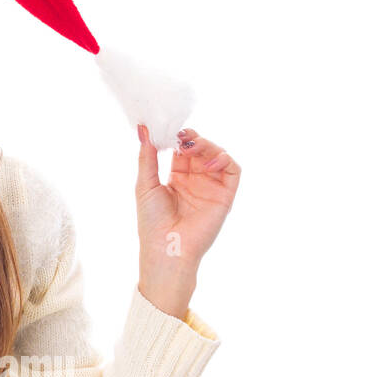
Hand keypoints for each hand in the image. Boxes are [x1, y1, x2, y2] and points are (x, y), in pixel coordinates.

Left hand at [135, 124, 240, 317]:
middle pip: (201, 149)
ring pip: (218, 155)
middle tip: (182, 137)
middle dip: (193, 138)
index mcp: (177, 178)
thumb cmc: (152, 221)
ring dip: (208, 145)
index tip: (169, 130)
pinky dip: (224, 160)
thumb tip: (142, 129)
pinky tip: (208, 162)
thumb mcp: (146, 184)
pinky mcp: (225, 196)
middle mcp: (196, 180)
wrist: (166, 248)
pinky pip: (233, 171)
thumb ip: (148, 156)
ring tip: (192, 147)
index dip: (178, 137)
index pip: (182, 150)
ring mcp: (212, 187)